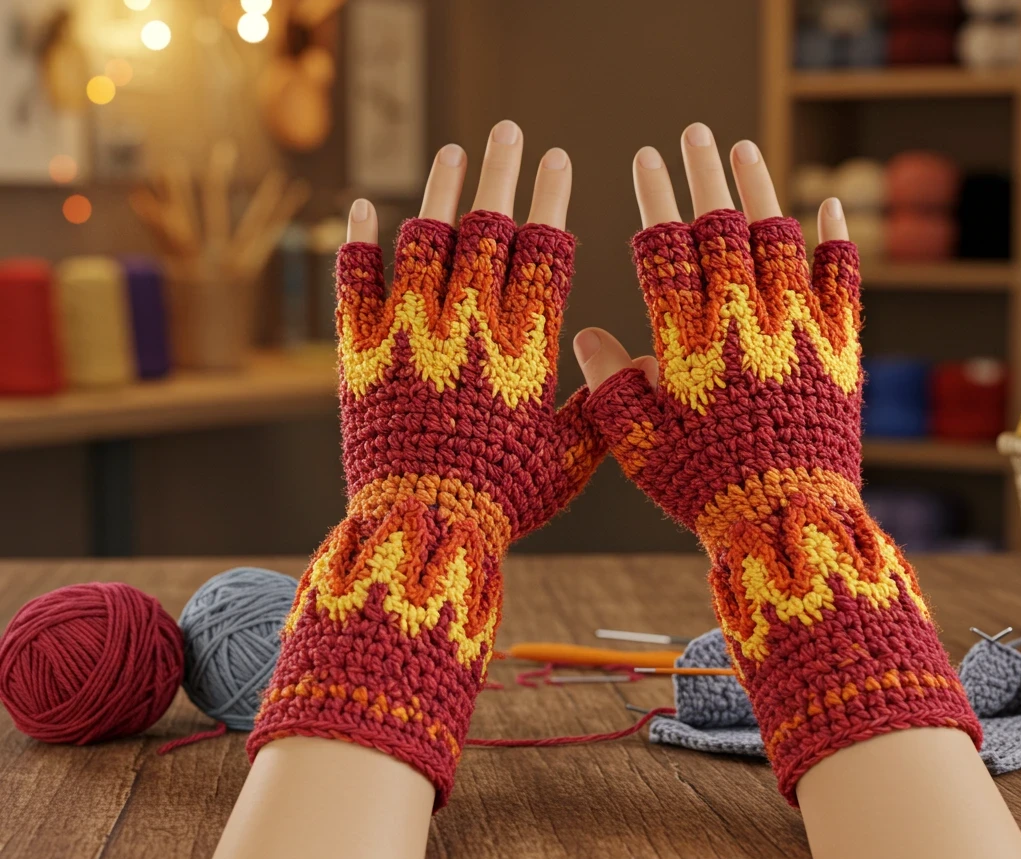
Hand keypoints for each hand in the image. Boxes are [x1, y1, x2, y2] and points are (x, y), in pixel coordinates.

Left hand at [249, 121, 603, 807]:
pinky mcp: (361, 350)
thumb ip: (598, 402)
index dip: (551, 197)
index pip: (542, 246)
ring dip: (438, 188)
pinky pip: (354, 281)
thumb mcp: (570, 456)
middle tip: (506, 130)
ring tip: (450, 151)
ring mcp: (410, 329)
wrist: (423, 527)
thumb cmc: (506, 498)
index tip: (558, 159)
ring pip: (424, 236)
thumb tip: (627, 356)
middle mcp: (467, 321)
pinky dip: (357, 242)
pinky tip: (362, 208)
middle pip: (486, 223)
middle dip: (500, 170)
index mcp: (523, 341)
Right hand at [576, 124, 979, 803]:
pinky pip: (842, 278)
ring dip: (761, 187)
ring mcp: (796, 327)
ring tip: (743, 150)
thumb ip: (610, 383)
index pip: (666, 246)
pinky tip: (827, 204)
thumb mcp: (638, 443)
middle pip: (722, 224)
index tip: (645, 159)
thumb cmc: (704, 489)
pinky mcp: (838, 347)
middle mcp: (744, 319)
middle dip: (703, 173)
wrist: (789, 523)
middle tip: (694, 134)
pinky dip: (835, 238)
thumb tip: (587, 333)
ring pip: (779, 236)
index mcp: (688, 338)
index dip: (654, 197)